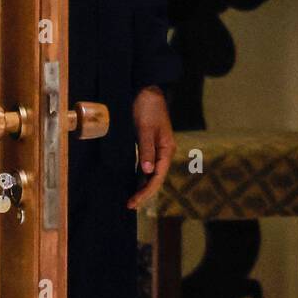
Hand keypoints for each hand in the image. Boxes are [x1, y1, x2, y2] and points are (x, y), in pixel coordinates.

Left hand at [127, 85, 174, 209]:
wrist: (147, 91)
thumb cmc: (147, 108)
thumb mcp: (145, 128)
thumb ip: (146, 149)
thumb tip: (147, 171)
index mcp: (167, 148)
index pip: (158, 176)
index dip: (146, 191)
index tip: (134, 201)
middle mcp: (165, 151)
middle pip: (156, 177)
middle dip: (144, 193)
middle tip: (130, 205)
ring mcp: (158, 149)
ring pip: (151, 173)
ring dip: (142, 187)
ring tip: (132, 200)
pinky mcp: (150, 146)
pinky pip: (146, 166)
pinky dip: (140, 177)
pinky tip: (134, 184)